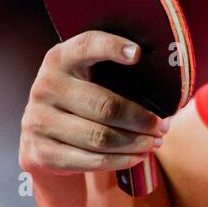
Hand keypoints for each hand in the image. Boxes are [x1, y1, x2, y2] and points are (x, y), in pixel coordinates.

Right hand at [19, 30, 167, 177]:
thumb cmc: (83, 99)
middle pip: (106, 107)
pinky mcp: (42, 152)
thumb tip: (168, 81)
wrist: (42, 134)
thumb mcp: (90, 77)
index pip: (86, 46)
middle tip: (163, 126)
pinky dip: (120, 160)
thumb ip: (116, 73)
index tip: (138, 54)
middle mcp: (45, 87)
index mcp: (60, 59)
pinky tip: (137, 156)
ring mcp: (38, 121)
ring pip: (101, 138)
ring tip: (155, 143)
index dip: (111, 47)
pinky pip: (90, 160)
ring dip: (135, 143)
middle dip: (141, 120)